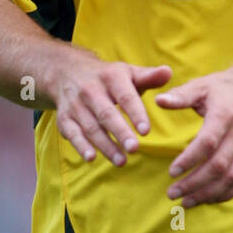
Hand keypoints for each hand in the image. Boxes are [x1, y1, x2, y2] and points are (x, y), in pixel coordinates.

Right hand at [53, 54, 171, 165]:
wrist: (67, 72)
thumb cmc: (108, 78)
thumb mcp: (128, 73)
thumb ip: (149, 77)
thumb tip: (168, 72)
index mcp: (111, 76)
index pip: (125, 96)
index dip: (136, 113)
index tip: (146, 131)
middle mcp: (91, 90)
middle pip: (106, 114)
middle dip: (120, 132)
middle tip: (134, 148)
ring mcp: (76, 105)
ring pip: (91, 127)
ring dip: (106, 145)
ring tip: (122, 161)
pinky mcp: (65, 118)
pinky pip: (72, 133)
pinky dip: (81, 146)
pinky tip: (92, 158)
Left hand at [155, 65, 232, 206]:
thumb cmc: (223, 89)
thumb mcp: (201, 86)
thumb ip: (180, 95)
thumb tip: (158, 100)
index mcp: (225, 116)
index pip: (208, 143)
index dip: (190, 159)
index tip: (172, 172)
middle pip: (219, 166)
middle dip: (194, 183)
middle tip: (172, 193)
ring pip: (232, 178)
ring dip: (208, 194)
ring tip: (186, 202)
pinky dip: (225, 194)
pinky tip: (206, 199)